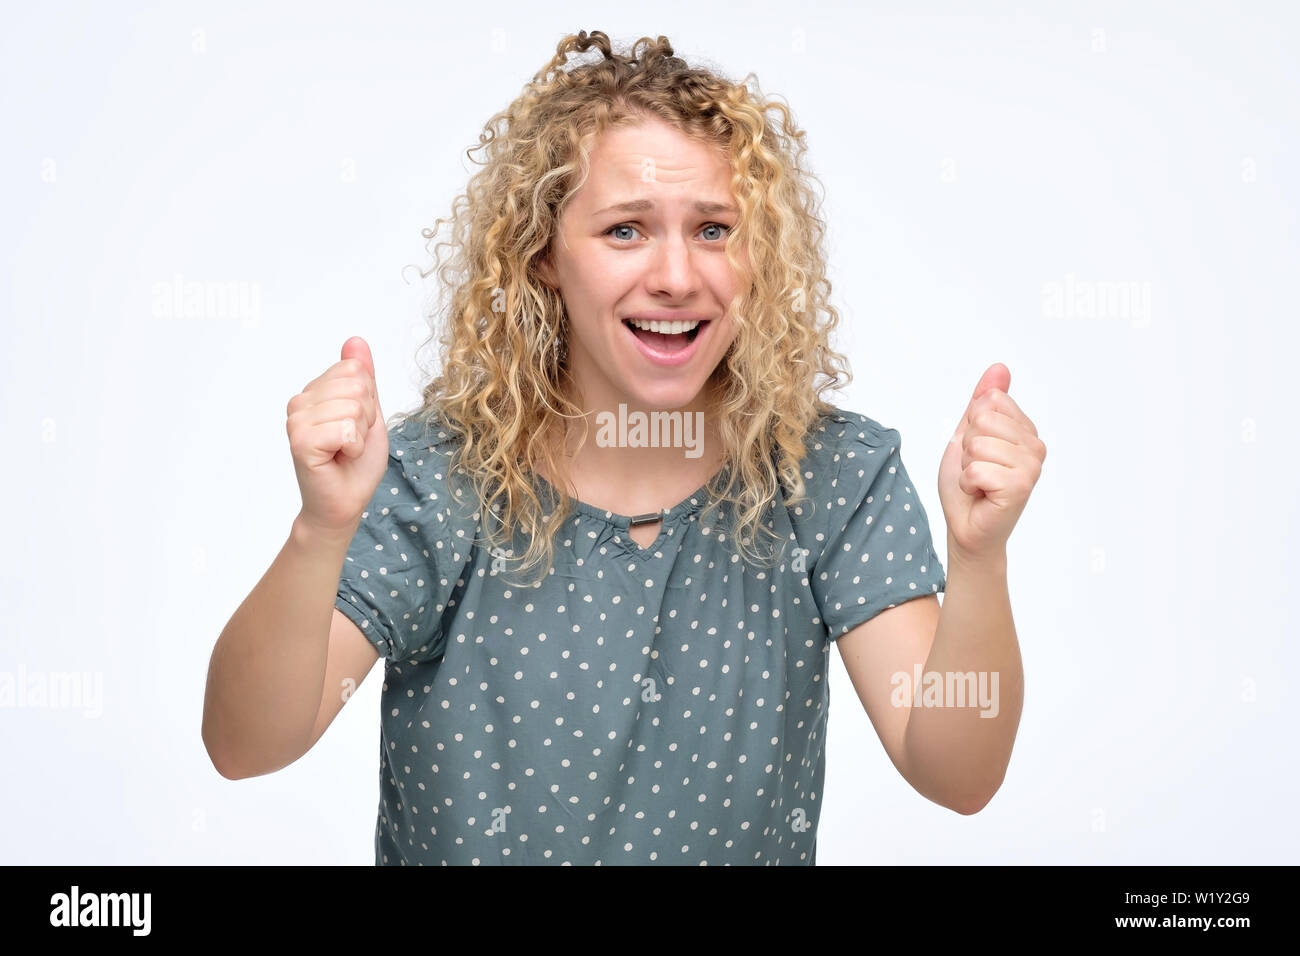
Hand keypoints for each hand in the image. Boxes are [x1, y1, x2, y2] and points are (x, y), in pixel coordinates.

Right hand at [285, 336, 389, 536]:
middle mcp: (300, 402)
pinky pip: (345, 428)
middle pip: (356, 385)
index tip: (357, 426)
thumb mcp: (369, 413)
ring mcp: (296, 420)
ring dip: (360, 434)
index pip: (355, 370)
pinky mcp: (300, 440)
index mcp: (315, 392)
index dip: (369, 402)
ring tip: (344, 450)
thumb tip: (355, 341)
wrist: (345, 502)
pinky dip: (353, 446)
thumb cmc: (356, 463)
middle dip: (367, 417)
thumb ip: (362, 377)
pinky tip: (339, 457)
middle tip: (351, 441)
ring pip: (354, 406)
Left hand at [937, 363, 1045, 564]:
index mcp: (1025, 430)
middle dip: (966, 447)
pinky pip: (975, 468)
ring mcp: (1031, 466)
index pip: (988, 401)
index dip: (970, 427)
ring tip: (979, 483)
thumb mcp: (968, 434)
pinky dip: (967, 483)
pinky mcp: (1021, 486)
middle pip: (982, 418)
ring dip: (966, 466)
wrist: (967, 528)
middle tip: (977, 470)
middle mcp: (1035, 446)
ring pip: (976, 444)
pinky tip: (980, 494)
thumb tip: (999, 368)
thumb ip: (982, 402)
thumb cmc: (969, 485)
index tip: (977, 452)